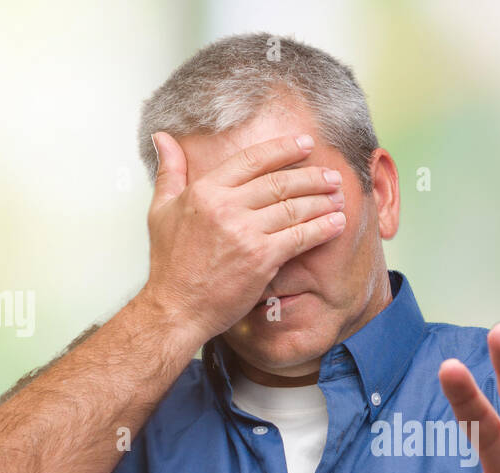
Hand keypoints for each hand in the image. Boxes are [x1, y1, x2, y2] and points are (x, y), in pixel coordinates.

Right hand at [142, 131, 347, 338]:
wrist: (177, 307)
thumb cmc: (170, 264)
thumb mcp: (160, 209)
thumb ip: (170, 171)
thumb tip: (162, 138)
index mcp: (205, 191)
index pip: (253, 159)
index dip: (284, 149)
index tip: (305, 145)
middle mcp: (226, 207)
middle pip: (280, 182)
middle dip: (312, 176)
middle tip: (332, 175)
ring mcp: (245, 232)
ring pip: (294, 208)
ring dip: (322, 201)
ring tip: (339, 197)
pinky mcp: (261, 258)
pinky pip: (299, 237)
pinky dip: (322, 228)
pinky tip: (336, 223)